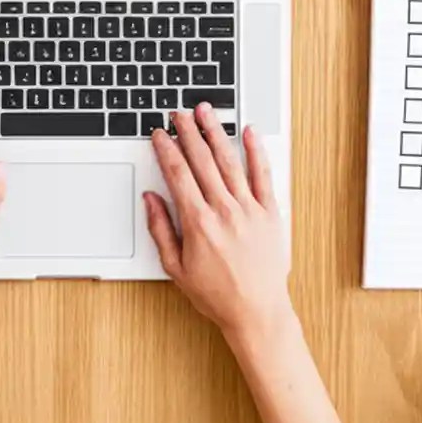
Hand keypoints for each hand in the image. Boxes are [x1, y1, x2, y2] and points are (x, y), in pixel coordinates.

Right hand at [144, 104, 291, 339]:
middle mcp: (224, 210)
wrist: (257, 311)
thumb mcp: (176, 268)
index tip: (160, 134)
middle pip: (202, 160)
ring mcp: (249, 209)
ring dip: (216, 132)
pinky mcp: (270, 212)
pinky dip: (256, 151)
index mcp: (199, 223)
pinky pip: (263, 174)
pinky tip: (249, 132)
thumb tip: (151, 198)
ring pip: (229, 160)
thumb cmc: (217, 294)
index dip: (166, 149)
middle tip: (179, 113)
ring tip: (206, 111)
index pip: (178, 174)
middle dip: (188, 132)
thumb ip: (160, 229)